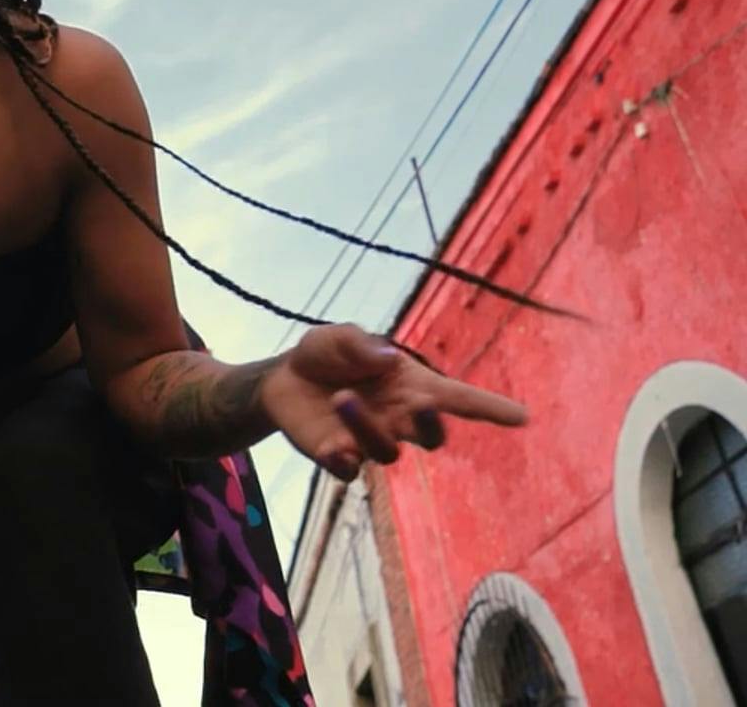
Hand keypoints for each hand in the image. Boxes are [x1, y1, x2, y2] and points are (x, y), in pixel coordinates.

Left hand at [262, 323, 527, 480]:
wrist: (284, 378)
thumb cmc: (326, 354)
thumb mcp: (338, 336)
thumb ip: (360, 344)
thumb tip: (386, 358)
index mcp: (412, 385)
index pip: (459, 399)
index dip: (491, 408)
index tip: (522, 417)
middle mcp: (398, 417)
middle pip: (432, 435)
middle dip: (432, 424)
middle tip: (421, 404)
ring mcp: (370, 440)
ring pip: (387, 451)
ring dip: (367, 427)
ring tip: (340, 398)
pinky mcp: (339, 456)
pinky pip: (350, 471)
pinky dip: (344, 463)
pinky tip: (333, 449)